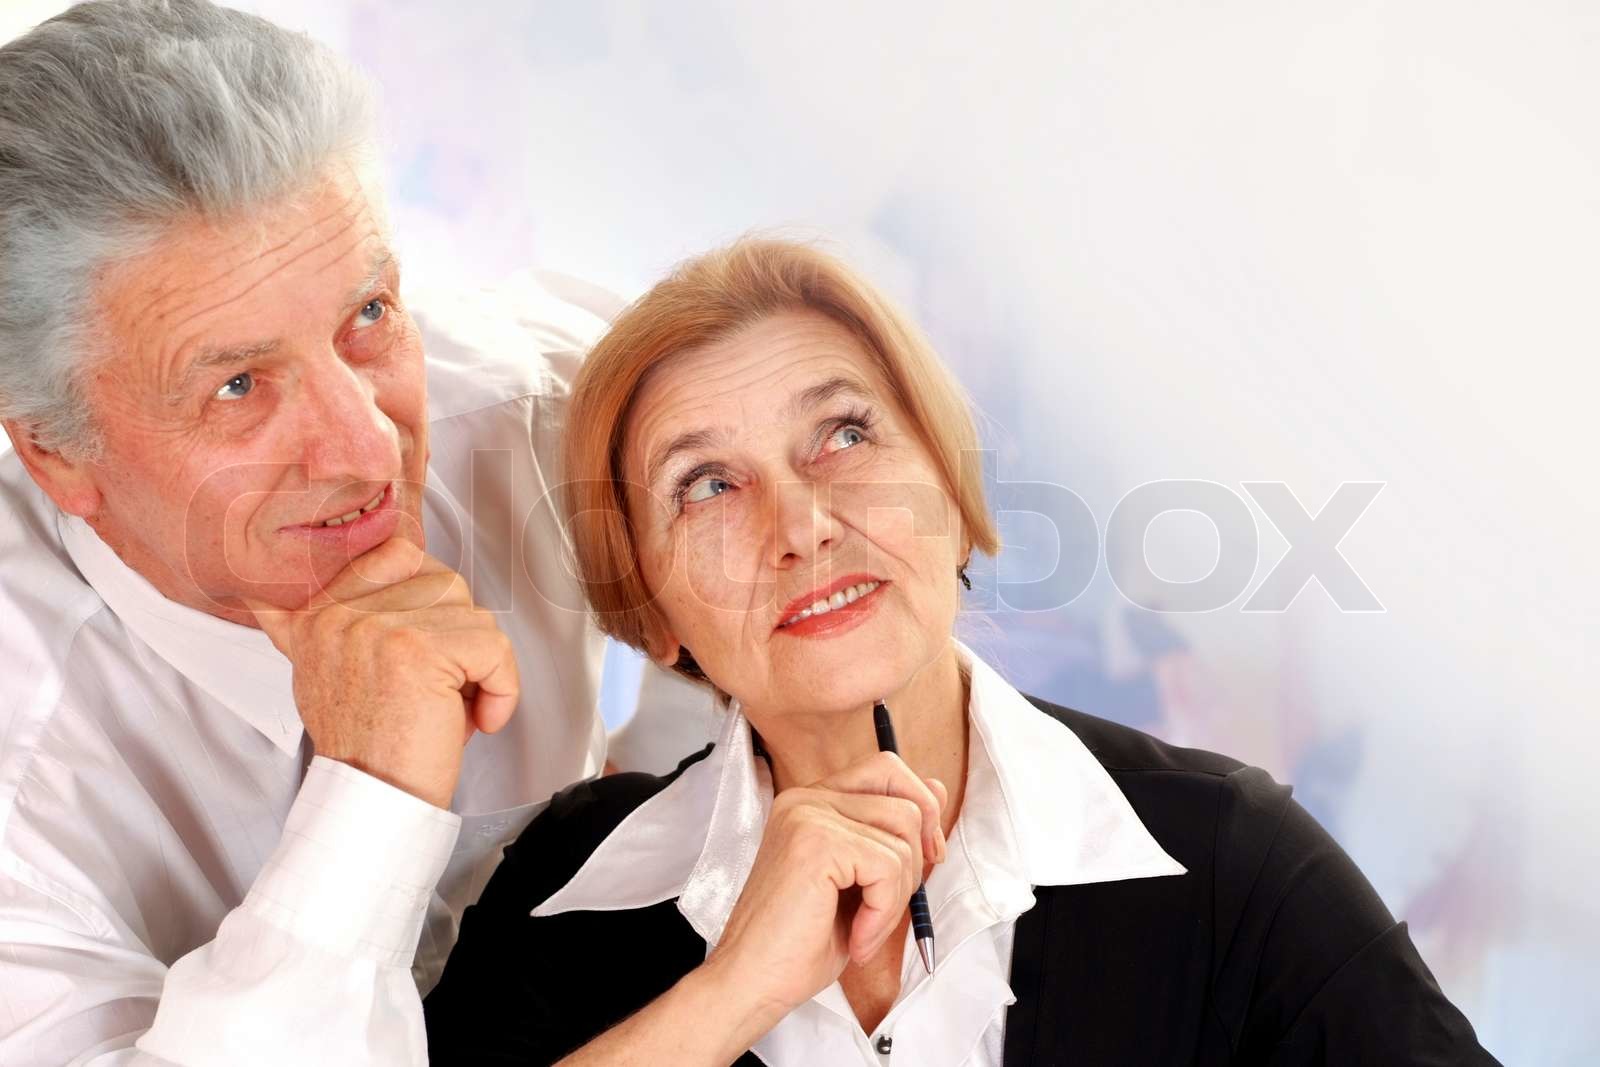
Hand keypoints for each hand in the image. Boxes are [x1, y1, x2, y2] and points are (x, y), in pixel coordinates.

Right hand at [245, 538, 519, 808]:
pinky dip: (502, 688)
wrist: (371, 803)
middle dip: (457, 638)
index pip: (397, 553)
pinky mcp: (420, 650)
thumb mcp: (317, 673)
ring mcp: (378, 627)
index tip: (429, 648)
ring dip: (478, 667)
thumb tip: (268, 593)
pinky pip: (494, 646)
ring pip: (474, 614)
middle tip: (438, 690)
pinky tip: (476, 719)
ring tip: (449, 707)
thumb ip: (306, 625)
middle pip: (445, 584)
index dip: (430, 598)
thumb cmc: (365, 747)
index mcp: (316, 612)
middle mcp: (339, 613)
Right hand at [701, 752, 948, 1021]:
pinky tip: (857, 937)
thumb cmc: (801, 942)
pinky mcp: (816, 843)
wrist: (751, 982)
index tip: (923, 858)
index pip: (887, 770)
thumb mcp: (860, 880)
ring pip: (902, 837)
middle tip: (896, 899)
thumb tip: (939, 790)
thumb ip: (892, 834)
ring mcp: (809, 816)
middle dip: (918, 854)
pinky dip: (884, 913)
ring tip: (865, 928)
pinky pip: (888, 867)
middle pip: (904, 798)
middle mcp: (807, 799)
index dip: (920, 810)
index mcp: (813, 801)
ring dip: (897, 896)